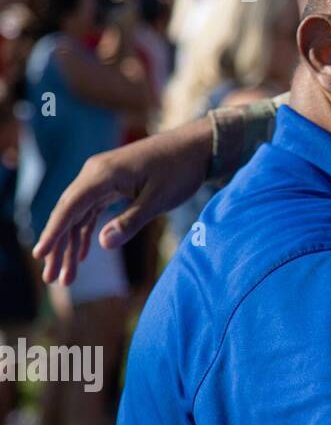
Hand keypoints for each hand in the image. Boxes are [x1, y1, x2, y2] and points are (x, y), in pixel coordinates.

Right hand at [32, 116, 212, 284]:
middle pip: (68, 213)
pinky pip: (91, 209)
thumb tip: (102, 244)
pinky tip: (81, 254)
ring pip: (78, 214)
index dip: (53, 233)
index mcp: (102, 174)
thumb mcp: (159, 199)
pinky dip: (85, 231)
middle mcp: (95, 173)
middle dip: (58, 247)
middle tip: (51, 279)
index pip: (69, 207)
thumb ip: (131, 221)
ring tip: (65, 275)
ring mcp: (103, 177)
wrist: (198, 146)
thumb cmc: (181, 170)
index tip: (40, 255)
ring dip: (70, 243)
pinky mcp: (113, 183)